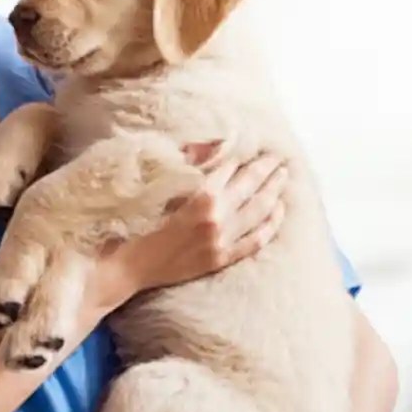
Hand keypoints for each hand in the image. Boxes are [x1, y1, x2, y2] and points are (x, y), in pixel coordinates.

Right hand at [86, 151, 289, 313]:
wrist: (127, 266)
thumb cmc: (134, 221)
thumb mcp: (158, 184)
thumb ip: (189, 162)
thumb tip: (219, 145)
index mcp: (200, 196)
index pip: (230, 170)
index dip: (243, 158)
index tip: (254, 149)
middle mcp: (217, 218)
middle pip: (250, 187)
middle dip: (266, 170)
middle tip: (278, 158)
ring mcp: (221, 241)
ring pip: (258, 212)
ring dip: (274, 192)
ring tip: (283, 177)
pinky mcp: (220, 259)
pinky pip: (255, 241)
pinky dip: (270, 225)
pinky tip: (279, 212)